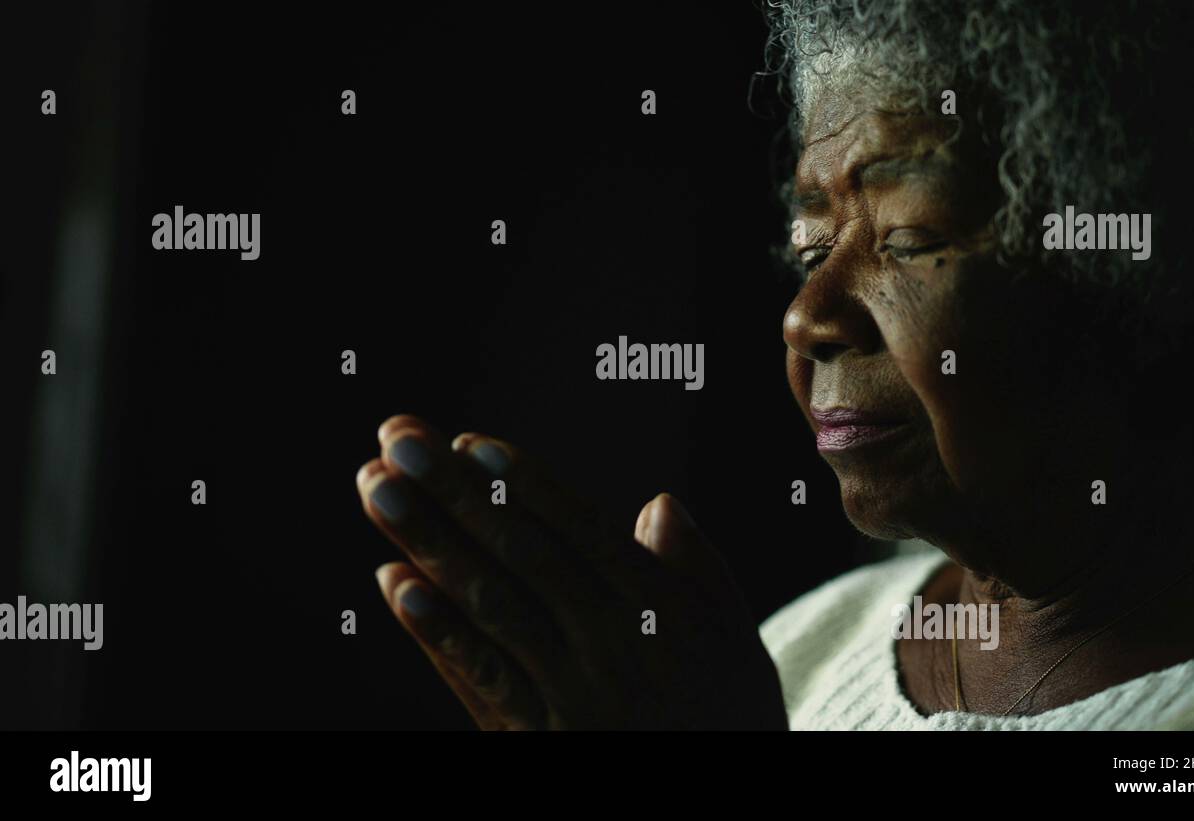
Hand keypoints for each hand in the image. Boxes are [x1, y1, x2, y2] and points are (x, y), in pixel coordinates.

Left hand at [355, 414, 787, 729]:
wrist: (722, 810)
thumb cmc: (728, 718)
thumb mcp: (736, 640)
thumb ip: (698, 569)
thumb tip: (657, 503)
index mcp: (662, 611)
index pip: (582, 531)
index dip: (524, 484)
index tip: (469, 442)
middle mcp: (613, 646)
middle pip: (522, 553)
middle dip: (456, 491)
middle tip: (398, 439)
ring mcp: (571, 696)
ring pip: (490, 604)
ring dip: (429, 541)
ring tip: (378, 488)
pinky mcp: (538, 741)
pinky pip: (481, 679)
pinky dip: (436, 630)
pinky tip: (395, 583)